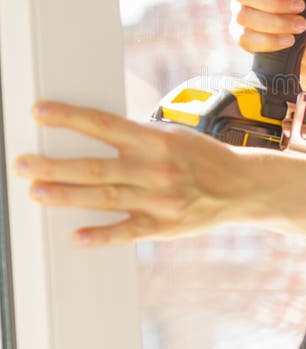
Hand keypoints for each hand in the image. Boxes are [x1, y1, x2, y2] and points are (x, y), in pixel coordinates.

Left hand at [13, 101, 263, 246]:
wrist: (241, 185)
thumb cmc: (201, 156)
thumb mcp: (172, 136)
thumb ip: (136, 137)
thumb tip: (93, 131)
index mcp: (155, 141)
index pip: (104, 125)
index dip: (70, 118)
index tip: (39, 112)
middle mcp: (155, 169)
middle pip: (94, 167)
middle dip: (53, 165)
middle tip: (21, 164)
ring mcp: (159, 200)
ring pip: (103, 198)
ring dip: (66, 195)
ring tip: (36, 191)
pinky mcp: (164, 227)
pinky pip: (127, 233)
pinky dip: (100, 235)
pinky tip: (75, 236)